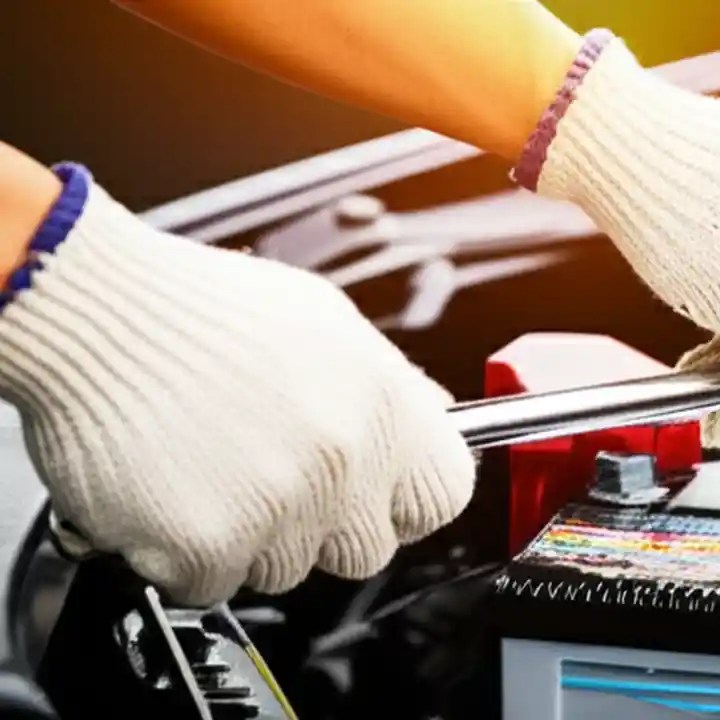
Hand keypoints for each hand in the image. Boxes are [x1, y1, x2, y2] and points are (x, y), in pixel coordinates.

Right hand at [0, 172, 474, 605]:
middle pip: (366, 550)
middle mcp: (343, 463)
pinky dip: (188, 555)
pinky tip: (175, 492)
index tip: (382, 496)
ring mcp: (278, 510)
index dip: (407, 500)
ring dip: (253, 538)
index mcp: (384, 407)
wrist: (98, 316)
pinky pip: (214, 586)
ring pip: (287, 572)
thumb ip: (392, 385)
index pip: (442, 496)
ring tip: (213, 468)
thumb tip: (437, 418)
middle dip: (327, 528)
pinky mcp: (207, 547)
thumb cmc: (204, 311)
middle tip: (276, 479)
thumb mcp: (329, 322)